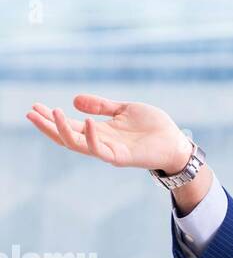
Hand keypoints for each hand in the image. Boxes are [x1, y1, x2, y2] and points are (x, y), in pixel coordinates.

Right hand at [25, 95, 193, 173]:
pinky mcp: (122, 157)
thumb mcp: (124, 109)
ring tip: (52, 112)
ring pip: (79, 144)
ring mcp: (110, 151)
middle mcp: (101, 143)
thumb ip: (101, 106)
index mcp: (100, 131)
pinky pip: (101, 149)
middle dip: (48, 126)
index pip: (69, 125)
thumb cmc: (153, 127)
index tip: (34, 106)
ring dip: (63, 130)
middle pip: (67, 137)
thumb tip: (74, 100)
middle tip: (31, 112)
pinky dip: (92, 136)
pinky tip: (85, 121)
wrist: (176, 142)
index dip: (52, 117)